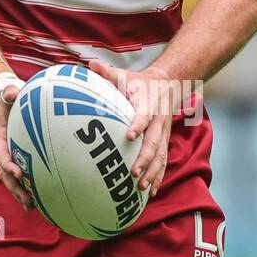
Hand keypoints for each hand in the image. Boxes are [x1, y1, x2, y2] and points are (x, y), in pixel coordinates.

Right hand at [0, 84, 33, 209]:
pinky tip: (40, 201)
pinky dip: (29, 188)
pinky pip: (22, 176)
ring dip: (20, 194)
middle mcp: (2, 151)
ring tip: (32, 207)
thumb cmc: (11, 98)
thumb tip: (12, 91)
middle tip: (27, 200)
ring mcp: (10, 157)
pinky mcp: (19, 159)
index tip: (18, 173)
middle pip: (5, 173)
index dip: (7, 164)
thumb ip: (9, 92)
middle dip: (15, 188)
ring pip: (12, 180)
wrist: (9, 103)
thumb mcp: (8, 93)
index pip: (0, 153)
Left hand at [88, 59, 174, 197]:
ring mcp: (164, 134)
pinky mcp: (165, 142)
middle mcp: (159, 121)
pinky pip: (163, 162)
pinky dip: (158, 177)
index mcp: (149, 105)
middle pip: (154, 143)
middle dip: (144, 159)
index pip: (144, 116)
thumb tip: (89, 63)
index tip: (128, 135)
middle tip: (133, 173)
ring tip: (141, 188)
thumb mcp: (125, 75)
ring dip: (152, 173)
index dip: (138, 125)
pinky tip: (150, 193)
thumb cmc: (138, 82)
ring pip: (160, 156)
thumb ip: (107, 72)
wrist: (167, 85)